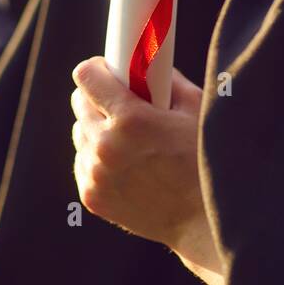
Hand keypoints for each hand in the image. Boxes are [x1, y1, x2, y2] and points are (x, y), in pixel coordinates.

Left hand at [70, 57, 220, 284]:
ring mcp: (96, 175)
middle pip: (78, 104)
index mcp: (130, 119)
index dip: (98, 69)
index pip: (86, 76)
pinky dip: (96, 159)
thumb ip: (167, 80)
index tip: (107, 70)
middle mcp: (106, 146)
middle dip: (97, 99)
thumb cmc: (205, 161)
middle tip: (119, 103)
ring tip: (126, 138)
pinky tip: (123, 163)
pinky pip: (82, 163)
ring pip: (80, 135)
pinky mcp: (92, 197)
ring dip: (96, 131)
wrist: (202, 221)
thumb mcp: (195, 110)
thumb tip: (147, 63)